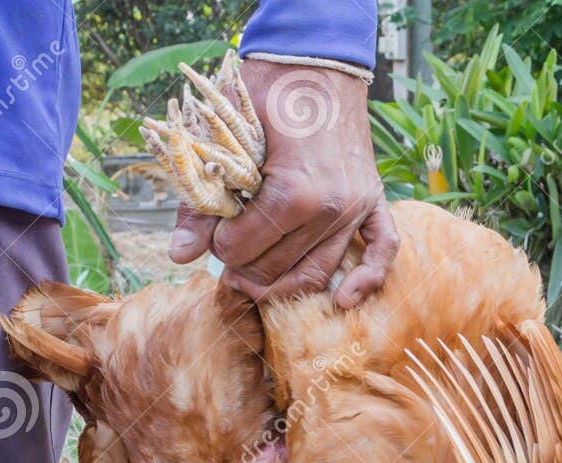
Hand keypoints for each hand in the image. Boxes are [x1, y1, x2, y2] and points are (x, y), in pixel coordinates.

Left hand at [168, 59, 397, 309]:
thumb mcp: (225, 139)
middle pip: (276, 268)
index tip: (214, 231)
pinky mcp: (373, 200)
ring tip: (255, 280)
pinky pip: (382, 250)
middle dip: (244, 266)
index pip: (246, 249)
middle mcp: (331, 208)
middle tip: (227, 255)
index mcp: (294, 193)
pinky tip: (342, 301)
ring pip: (317, 272)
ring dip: (283, 284)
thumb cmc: (267, 94)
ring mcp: (356, 207)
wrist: (317, 63)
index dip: (220, 246)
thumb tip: (179, 255)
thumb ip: (201, 201)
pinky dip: (367, 280)